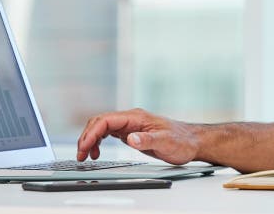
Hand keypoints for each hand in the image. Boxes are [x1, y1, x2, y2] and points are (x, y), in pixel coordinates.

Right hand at [77, 108, 200, 164]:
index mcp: (137, 117)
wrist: (192, 141)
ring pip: (102, 127)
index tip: (84, 147)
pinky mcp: (132, 133)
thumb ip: (148, 139)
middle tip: (81, 155)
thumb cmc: (182, 140)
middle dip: (87, 137)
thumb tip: (131, 138)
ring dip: (90, 140)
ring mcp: (131, 125)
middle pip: (100, 122)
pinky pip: (109, 133)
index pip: (106, 120)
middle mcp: (132, 119)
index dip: (92, 133)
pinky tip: (97, 153)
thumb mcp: (166, 142)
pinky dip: (98, 142)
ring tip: (85, 156)